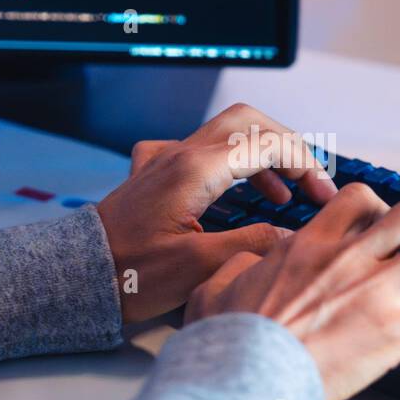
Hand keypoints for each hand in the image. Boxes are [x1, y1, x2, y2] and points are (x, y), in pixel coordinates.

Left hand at [96, 102, 337, 322]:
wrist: (76, 278)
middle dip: (286, 145)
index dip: (305, 164)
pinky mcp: (151, 174)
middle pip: (247, 122)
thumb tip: (292, 234)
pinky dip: (228, 163)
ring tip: (282, 194)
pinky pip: (198, 150)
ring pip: (224, 134)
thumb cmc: (128, 275)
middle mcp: (178, 155)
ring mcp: (162, 160)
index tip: (322, 195)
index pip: (267, 143)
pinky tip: (233, 193)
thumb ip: (252, 244)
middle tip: (309, 181)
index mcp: (194, 170)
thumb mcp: (199, 267)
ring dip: (260, 155)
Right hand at [185, 183, 399, 399]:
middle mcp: (352, 258)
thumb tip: (250, 262)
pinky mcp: (397, 334)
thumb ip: (242, 265)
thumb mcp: (219, 286)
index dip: (390, 207)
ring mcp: (378, 292)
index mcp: (312, 244)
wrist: (241, 381)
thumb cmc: (227, 342)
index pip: (363, 199)